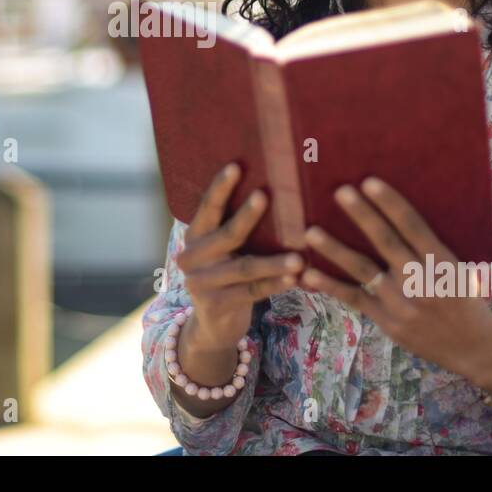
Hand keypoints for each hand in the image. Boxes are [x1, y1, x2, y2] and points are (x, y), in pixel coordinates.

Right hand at [175, 162, 303, 351]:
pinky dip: (275, 284)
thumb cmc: (227, 275)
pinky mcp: (216, 306)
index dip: (220, 188)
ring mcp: (202, 284)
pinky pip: (252, 292)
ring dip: (274, 262)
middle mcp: (192, 258)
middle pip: (226, 235)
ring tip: (299, 257)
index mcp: (195, 237)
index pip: (207, 208)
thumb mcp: (224, 251)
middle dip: (247, 215)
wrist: (211, 326)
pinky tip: (295, 279)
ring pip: (244, 268)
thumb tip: (272, 190)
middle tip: (266, 196)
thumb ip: (235, 228)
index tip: (236, 166)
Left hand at [298, 176, 491, 379]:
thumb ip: (431, 247)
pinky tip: (309, 275)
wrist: (475, 347)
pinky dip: (331, 286)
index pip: (413, 226)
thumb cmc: (465, 298)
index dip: (391, 203)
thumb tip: (397, 214)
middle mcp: (421, 280)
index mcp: (442, 262)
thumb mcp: (459, 269)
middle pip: (386, 242)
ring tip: (310, 232)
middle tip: (340, 191)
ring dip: (335, 250)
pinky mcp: (388, 321)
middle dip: (363, 216)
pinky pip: (355, 299)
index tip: (369, 182)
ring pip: (363, 270)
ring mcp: (402, 302)